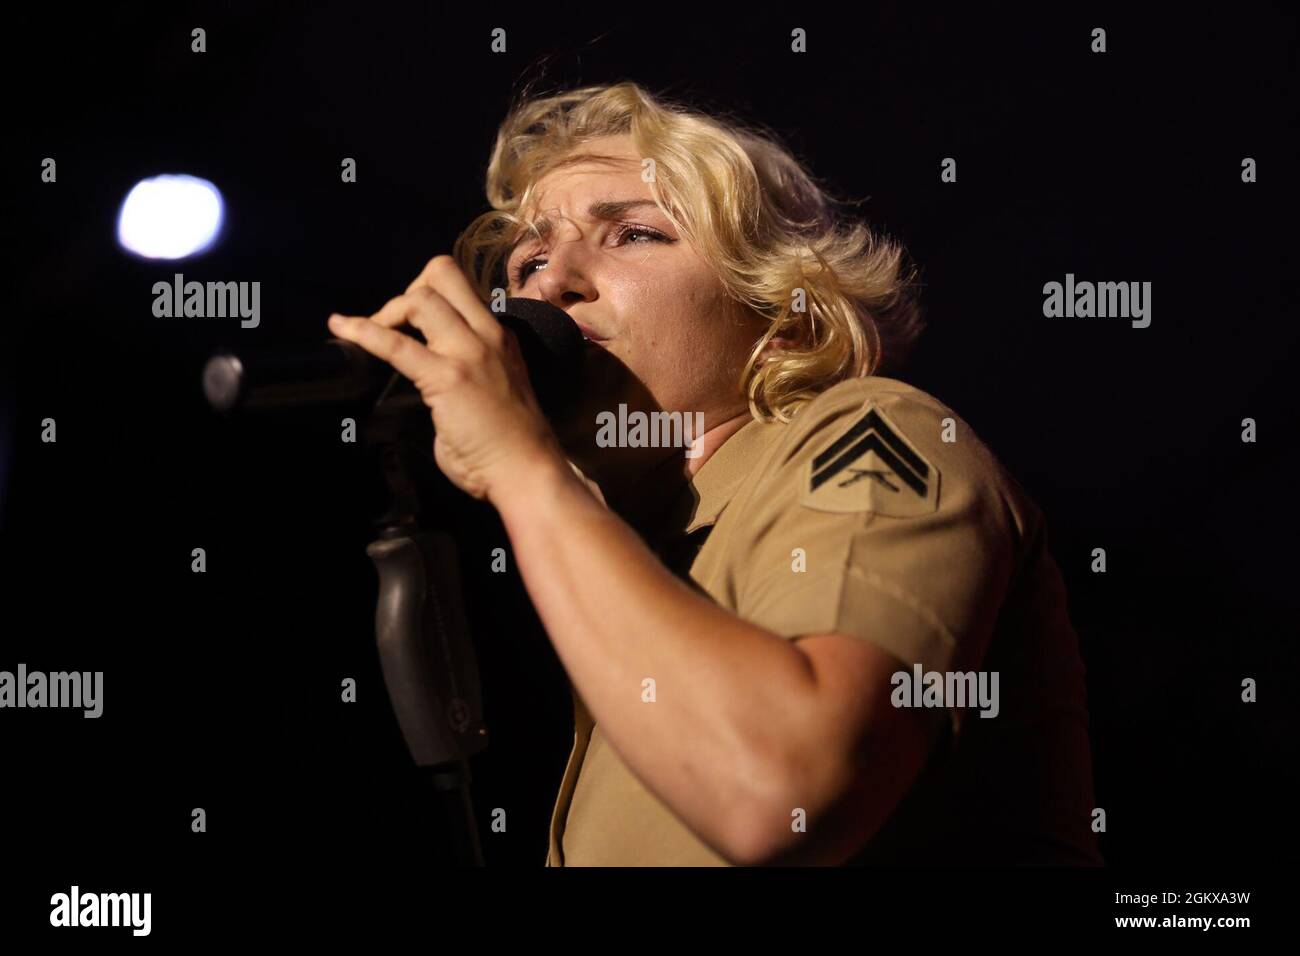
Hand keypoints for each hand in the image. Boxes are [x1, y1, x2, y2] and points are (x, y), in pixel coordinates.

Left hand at [327, 255, 565, 503]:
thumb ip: (464, 375)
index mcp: (499, 337)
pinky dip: (362, 331)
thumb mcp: (495, 390)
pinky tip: (341, 328)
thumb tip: (429, 383)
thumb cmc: (509, 447)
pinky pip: (396, 343)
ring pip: (420, 297)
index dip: (428, 295)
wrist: (527, 471)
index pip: (461, 289)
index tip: (410, 324)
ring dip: (387, 312)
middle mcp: (487, 334)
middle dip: (407, 292)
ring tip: (371, 335)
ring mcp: (468, 352)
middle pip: (441, 273)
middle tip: (393, 327)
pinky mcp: (446, 377)